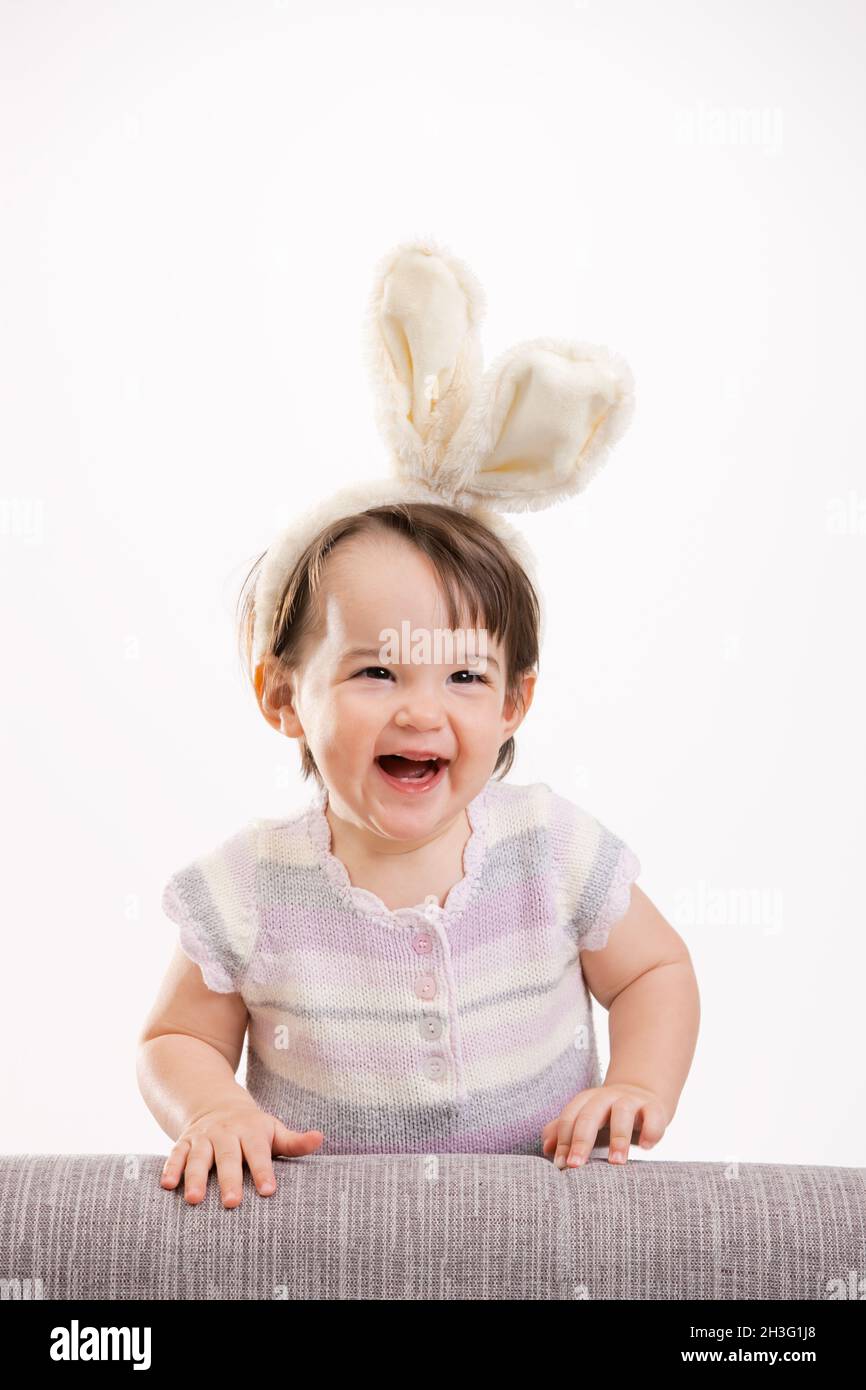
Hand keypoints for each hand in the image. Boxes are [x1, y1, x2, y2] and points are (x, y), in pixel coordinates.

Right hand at [160, 1099, 323, 1207]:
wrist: (216, 1103)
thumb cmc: (252, 1128)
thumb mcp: (273, 1130)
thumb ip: (295, 1141)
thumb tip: (320, 1138)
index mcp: (251, 1130)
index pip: (258, 1151)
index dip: (263, 1170)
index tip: (268, 1191)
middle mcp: (225, 1133)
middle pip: (227, 1156)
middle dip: (228, 1179)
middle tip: (232, 1203)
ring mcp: (203, 1138)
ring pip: (198, 1156)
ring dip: (194, 1177)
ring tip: (193, 1200)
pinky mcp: (184, 1142)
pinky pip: (175, 1154)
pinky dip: (170, 1168)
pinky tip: (167, 1185)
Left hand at [541, 1084, 668, 1168]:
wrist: (643, 1095)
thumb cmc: (608, 1117)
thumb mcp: (586, 1122)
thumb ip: (563, 1132)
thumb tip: (546, 1148)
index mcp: (586, 1101)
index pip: (570, 1118)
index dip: (563, 1140)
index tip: (561, 1165)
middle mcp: (606, 1097)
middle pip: (590, 1114)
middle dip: (581, 1140)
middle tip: (575, 1165)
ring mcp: (631, 1101)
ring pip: (622, 1113)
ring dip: (618, 1138)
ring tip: (616, 1162)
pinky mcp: (654, 1108)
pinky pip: (653, 1117)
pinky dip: (650, 1130)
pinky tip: (646, 1147)